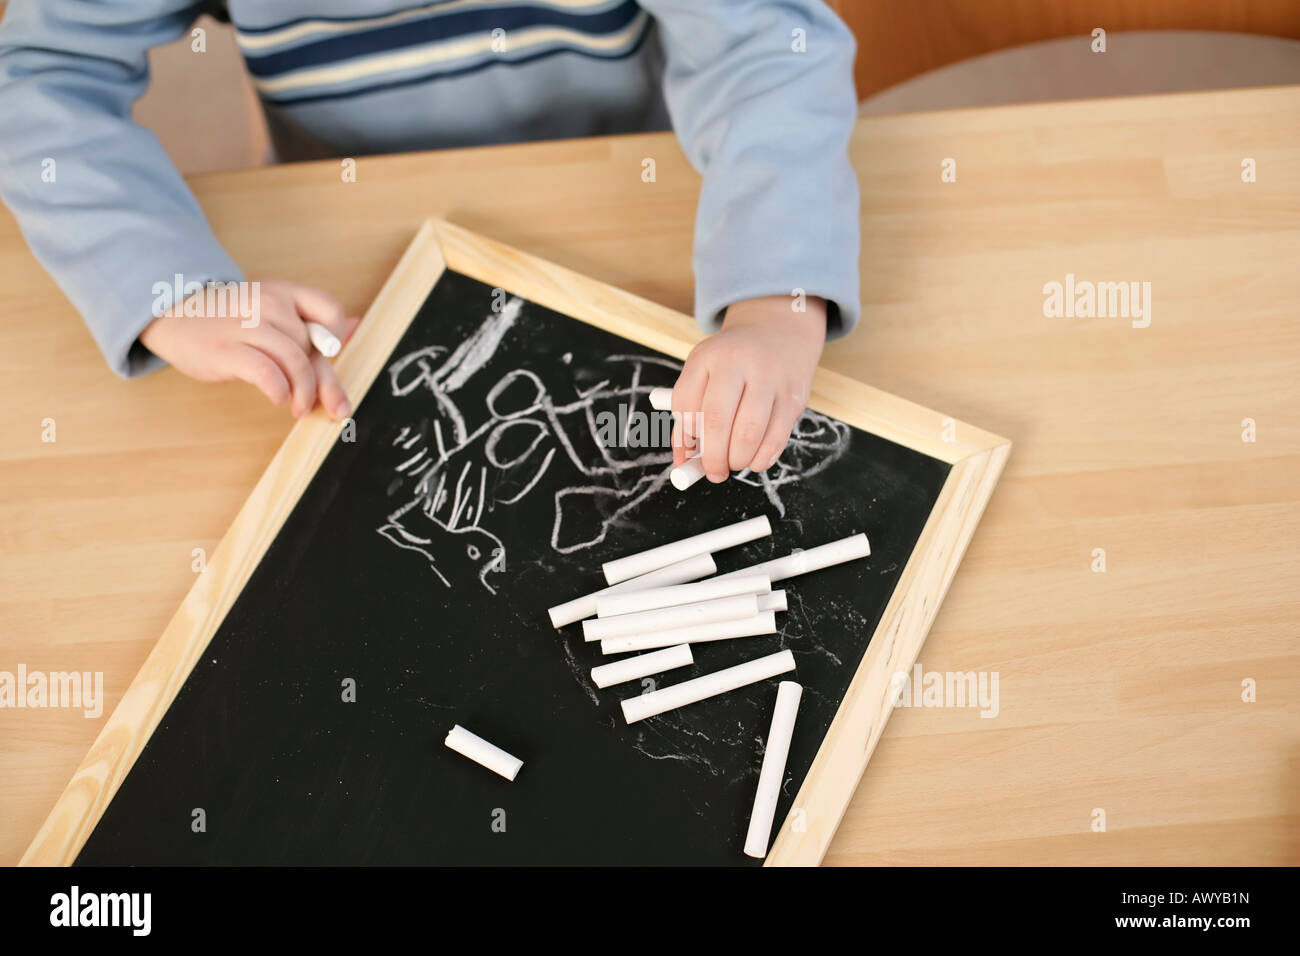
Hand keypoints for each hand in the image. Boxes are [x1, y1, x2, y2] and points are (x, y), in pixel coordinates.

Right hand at [139, 279, 359, 419]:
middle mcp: (268, 303)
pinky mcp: (226, 349)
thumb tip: (357, 325)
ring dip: (303, 392)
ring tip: (298, 407)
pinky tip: (279, 398)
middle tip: (328, 407)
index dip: (336, 337)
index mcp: (283, 292)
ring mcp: (246, 324)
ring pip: (295, 361)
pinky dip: (279, 390)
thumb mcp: (274, 312)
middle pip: (311, 346)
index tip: (328, 358)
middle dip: (321, 381)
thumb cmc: (231, 320)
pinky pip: (266, 372)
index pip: (328, 308)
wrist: (174, 316)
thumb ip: (313, 324)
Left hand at [671, 295, 825, 481]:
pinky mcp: (794, 396)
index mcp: (708, 356)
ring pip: (749, 432)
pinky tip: (754, 460)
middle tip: (713, 471)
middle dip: (712, 457)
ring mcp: (770, 378)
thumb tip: (683, 462)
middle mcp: (738, 363)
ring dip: (737, 459)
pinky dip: (762, 458)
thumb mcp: (704, 373)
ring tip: (734, 462)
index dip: (685, 434)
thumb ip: (689, 414)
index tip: (690, 450)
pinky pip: (777, 438)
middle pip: (717, 419)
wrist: (779, 331)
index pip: (685, 402)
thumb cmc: (734, 363)